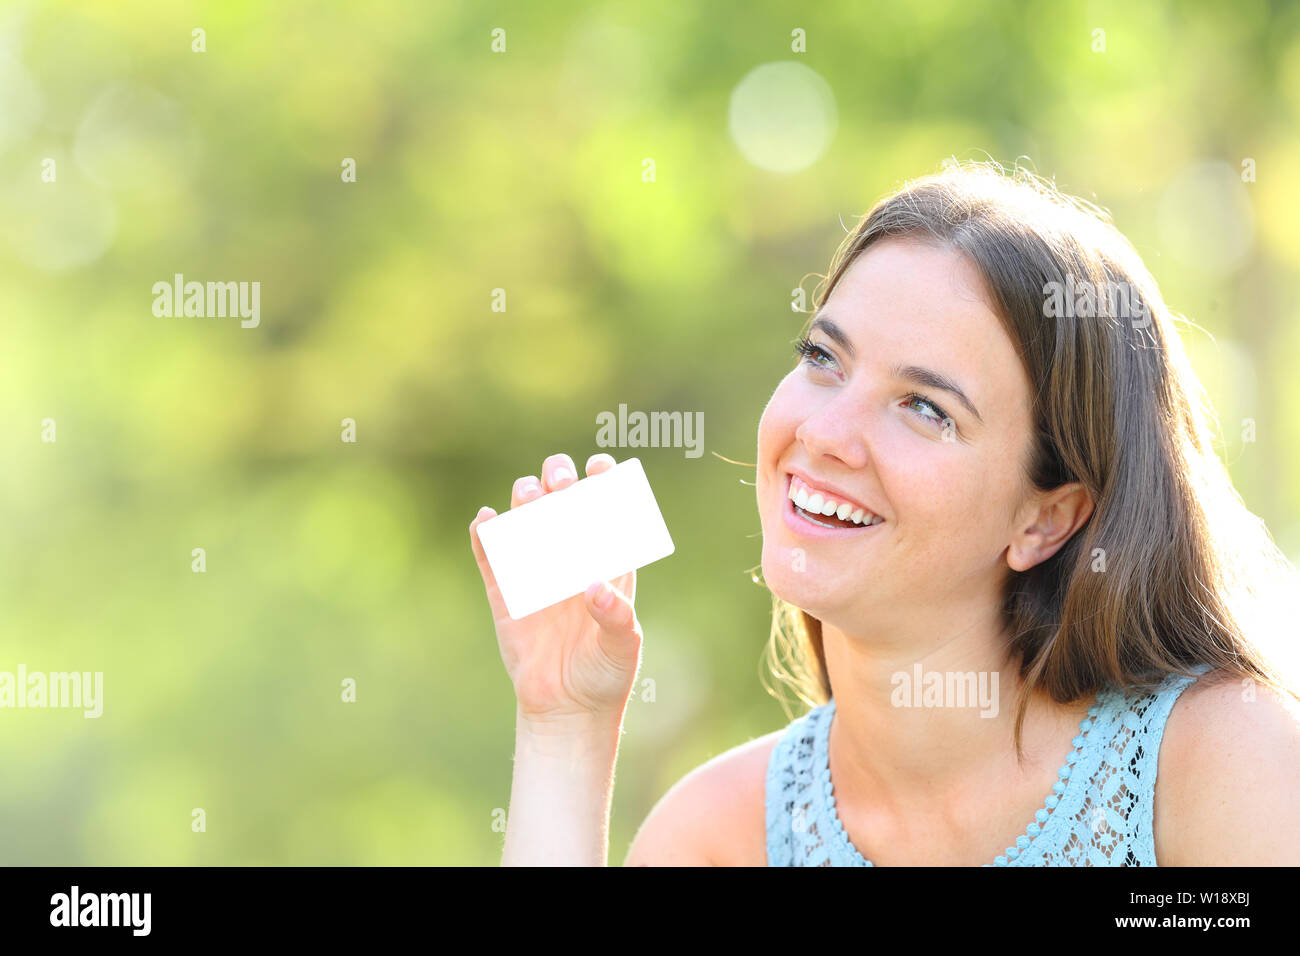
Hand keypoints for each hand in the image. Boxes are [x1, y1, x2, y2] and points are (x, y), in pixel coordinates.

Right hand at [469, 452, 641, 727]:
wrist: (567, 708)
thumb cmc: (606, 673)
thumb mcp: (623, 646)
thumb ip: (615, 616)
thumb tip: (594, 586)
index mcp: (606, 560)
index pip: (606, 508)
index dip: (603, 481)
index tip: (600, 467)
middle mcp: (570, 556)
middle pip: (561, 502)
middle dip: (559, 480)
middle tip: (561, 482)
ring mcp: (535, 570)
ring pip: (525, 518)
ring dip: (525, 498)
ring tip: (530, 495)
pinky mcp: (504, 592)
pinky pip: (490, 554)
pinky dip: (485, 533)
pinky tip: (486, 520)